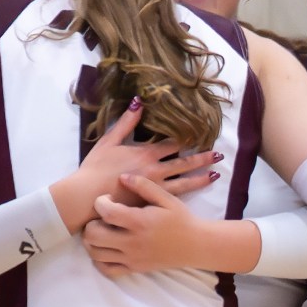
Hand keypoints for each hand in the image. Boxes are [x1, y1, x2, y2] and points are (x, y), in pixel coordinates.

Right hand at [51, 100, 218, 229]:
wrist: (87, 197)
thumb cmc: (95, 168)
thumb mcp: (109, 140)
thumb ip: (126, 122)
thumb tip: (139, 102)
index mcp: (146, 154)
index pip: (173, 144)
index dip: (188, 138)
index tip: (203, 133)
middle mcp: (155, 171)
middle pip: (184, 163)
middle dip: (203, 158)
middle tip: (219, 155)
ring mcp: (155, 189)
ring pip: (184, 183)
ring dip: (200, 178)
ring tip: (216, 175)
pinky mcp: (150, 204)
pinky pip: (173, 198)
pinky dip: (187, 194)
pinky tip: (194, 194)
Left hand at [83, 174, 211, 276]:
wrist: (196, 245)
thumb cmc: (181, 219)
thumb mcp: (166, 198)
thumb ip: (144, 185)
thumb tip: (122, 176)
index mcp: (140, 222)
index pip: (106, 212)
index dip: (100, 202)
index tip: (107, 198)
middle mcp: (132, 243)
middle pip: (94, 235)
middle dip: (91, 223)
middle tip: (101, 217)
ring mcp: (132, 258)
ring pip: (96, 254)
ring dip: (92, 241)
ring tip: (101, 231)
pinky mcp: (134, 269)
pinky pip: (107, 270)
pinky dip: (99, 260)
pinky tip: (106, 249)